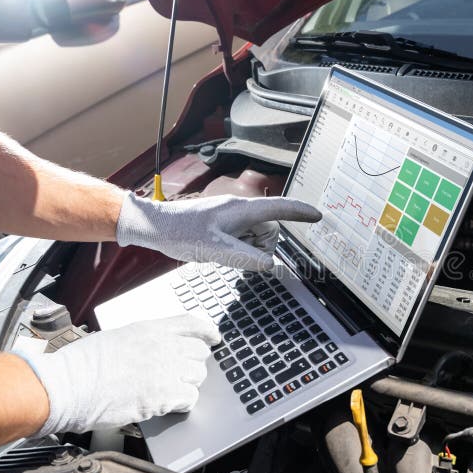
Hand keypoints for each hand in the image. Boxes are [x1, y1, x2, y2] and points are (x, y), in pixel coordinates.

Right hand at [15, 314, 219, 435]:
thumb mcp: (117, 337)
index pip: (191, 323)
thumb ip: (143, 341)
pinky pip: (190, 398)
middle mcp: (163, 346)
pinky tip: (169, 404)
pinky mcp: (162, 396)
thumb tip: (157, 349)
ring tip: (171, 390)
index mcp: (150, 328)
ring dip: (188, 383)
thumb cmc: (82, 364)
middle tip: (182, 374)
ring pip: (198, 376)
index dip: (207, 331)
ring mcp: (165, 370)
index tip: (214, 338)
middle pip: (200, 352)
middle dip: (193, 363)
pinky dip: (183, 403)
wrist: (68, 386)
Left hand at [115, 193, 321, 270]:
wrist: (155, 226)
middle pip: (268, 229)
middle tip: (238, 256)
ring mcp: (231, 217)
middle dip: (262, 246)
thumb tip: (270, 264)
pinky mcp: (223, 224)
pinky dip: (238, 247)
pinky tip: (219, 251)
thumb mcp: (213, 249)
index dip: (300, 212)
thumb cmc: (180, 232)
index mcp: (241, 210)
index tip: (318, 216)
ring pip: (256, 236)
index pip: (279, 208)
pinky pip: (243, 237)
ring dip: (248, 249)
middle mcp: (239, 210)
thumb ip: (244, 257)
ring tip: (223, 253)